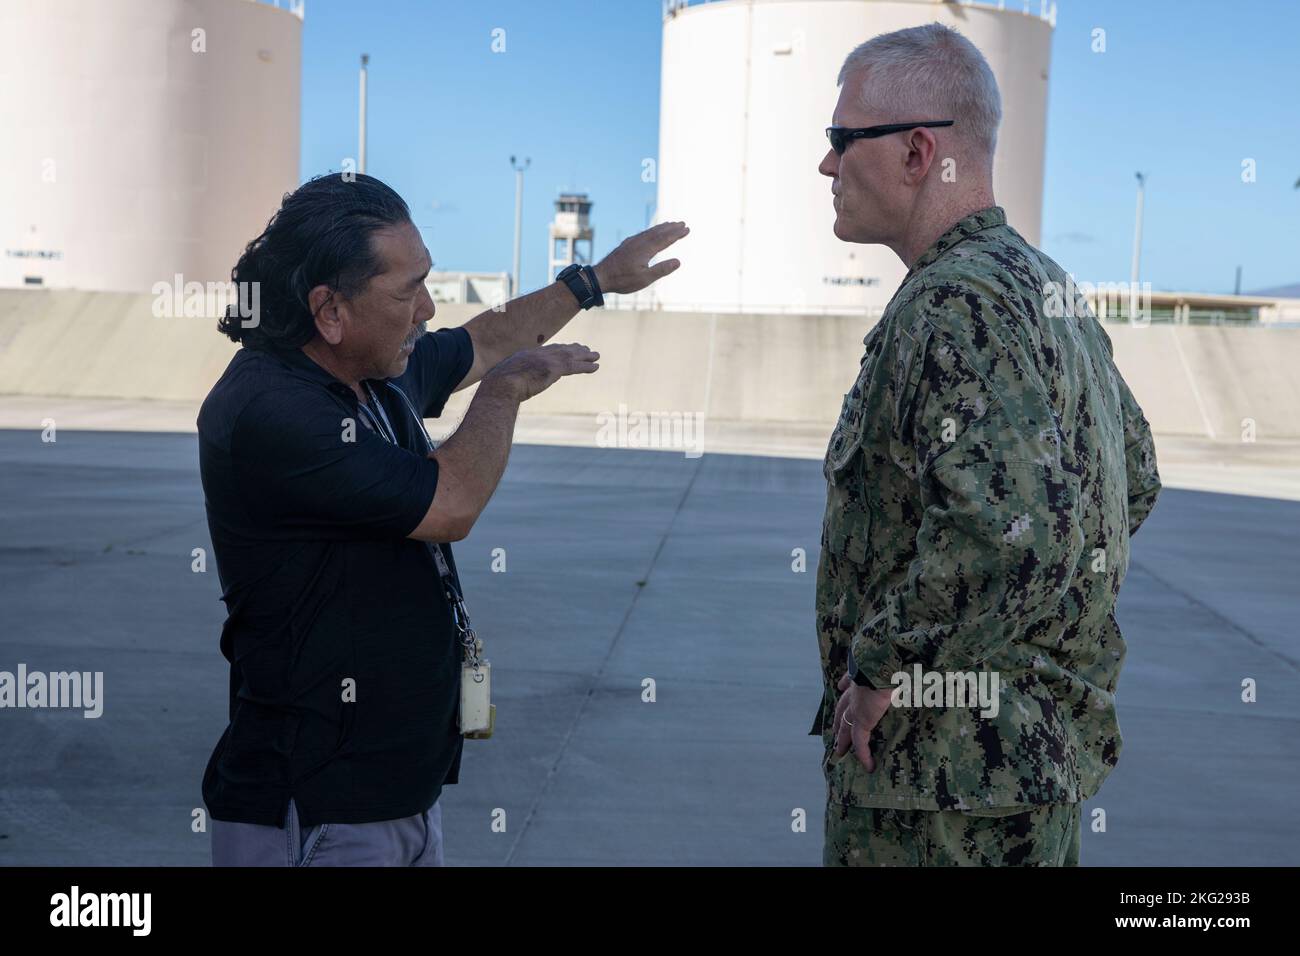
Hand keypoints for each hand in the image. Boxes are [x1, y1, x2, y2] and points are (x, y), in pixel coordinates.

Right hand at [481, 343, 599, 403]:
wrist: (501, 385)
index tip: (568, 348)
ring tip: (596, 356)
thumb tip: (513, 386)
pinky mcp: (553, 368)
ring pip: (571, 355)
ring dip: (585, 356)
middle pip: (562, 349)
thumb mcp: (506, 378)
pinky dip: (586, 366)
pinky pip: (575, 366)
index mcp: (528, 355)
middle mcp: (539, 354)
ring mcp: (546, 360)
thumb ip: (514, 378)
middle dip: (575, 349)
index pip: (548, 349)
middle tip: (586, 350)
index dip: (560, 349)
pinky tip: (596, 367)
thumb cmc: (499, 386)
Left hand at [592, 221, 688, 294]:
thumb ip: (662, 270)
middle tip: (682, 224)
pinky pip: (642, 234)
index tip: (687, 229)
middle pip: (658, 232)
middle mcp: (639, 242)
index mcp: (645, 249)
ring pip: (649, 231)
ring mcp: (631, 242)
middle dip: (671, 228)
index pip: (665, 239)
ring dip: (661, 228)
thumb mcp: (645, 279)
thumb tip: (678, 262)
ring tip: (670, 224)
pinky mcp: (626, 245)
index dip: (677, 234)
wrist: (600, 276)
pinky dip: (651, 231)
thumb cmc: (622, 280)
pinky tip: (651, 232)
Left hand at [831, 673, 893, 771]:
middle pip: (841, 709)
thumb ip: (893, 668)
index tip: (842, 686)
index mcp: (859, 678)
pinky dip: (864, 755)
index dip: (845, 686)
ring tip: (840, 750)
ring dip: (842, 740)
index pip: (849, 683)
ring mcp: (855, 709)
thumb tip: (908, 666)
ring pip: (845, 728)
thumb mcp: (888, 664)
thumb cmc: (888, 664)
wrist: (881, 667)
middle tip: (834, 729)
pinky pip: (860, 743)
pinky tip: (868, 766)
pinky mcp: (861, 722)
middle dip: (838, 719)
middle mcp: (853, 693)